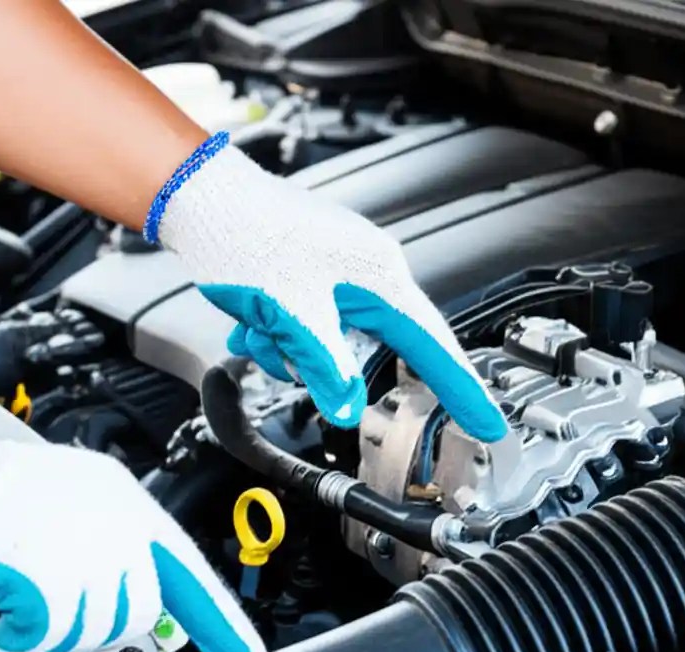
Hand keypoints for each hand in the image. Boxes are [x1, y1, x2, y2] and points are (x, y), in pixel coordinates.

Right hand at [0, 407, 264, 651]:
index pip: (190, 568)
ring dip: (51, 630)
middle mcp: (114, 518)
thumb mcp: (55, 503)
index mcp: (121, 496)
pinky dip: (16, 642)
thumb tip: (124, 595)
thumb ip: (100, 542)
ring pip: (97, 628)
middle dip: (96, 624)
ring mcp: (84, 548)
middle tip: (45, 608)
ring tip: (13, 600)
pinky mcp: (47, 577)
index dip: (222, 620)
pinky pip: (48, 639)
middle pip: (141, 609)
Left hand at [149, 135, 507, 441]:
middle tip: (286, 347)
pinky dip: (275, 334)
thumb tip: (349, 408)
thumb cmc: (244, 233)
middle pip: (368, 347)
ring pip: (327, 341)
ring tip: (255, 327)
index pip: (433, 346)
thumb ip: (326, 366)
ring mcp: (334, 269)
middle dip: (322, 363)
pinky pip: (303, 324)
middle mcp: (365, 270)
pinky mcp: (304, 271)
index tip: (488, 424)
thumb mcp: (291, 314)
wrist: (197, 194)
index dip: (462, 391)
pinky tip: (247, 323)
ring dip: (288, 349)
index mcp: (378, 275)